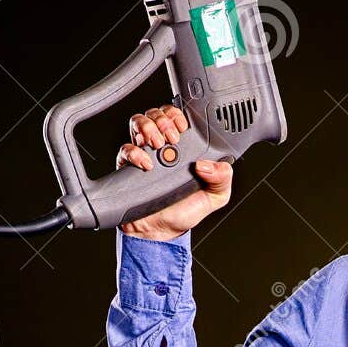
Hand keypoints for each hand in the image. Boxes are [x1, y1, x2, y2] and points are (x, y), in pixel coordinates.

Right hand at [115, 105, 232, 239]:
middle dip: (163, 119)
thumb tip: (208, 164)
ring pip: (138, 122)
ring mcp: (144, 154)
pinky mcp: (128, 166)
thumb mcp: (215, 196)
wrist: (163, 232)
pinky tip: (147, 164)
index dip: (178, 114)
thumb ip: (222, 178)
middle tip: (173, 138)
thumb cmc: (185, 211)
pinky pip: (125, 148)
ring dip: (148, 128)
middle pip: (155, 114)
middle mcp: (163, 147)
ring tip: (159, 146)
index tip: (184, 127)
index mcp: (184, 149)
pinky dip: (135, 152)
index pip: (177, 117)